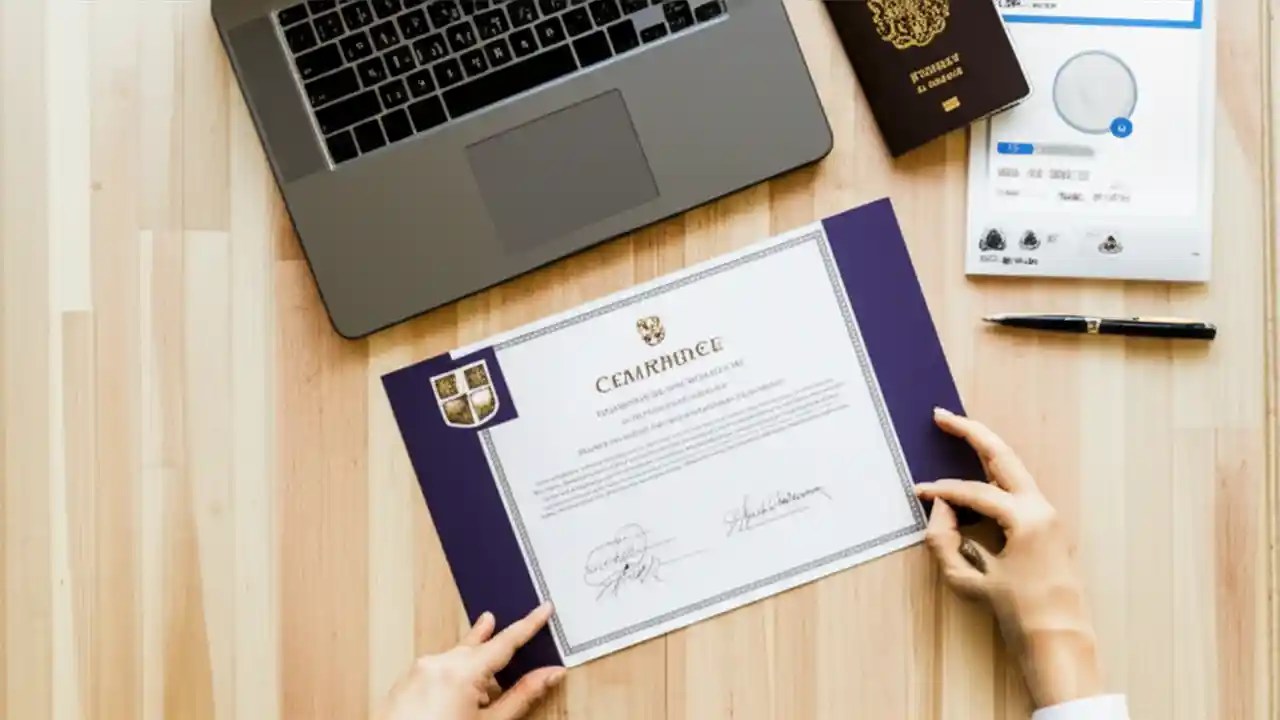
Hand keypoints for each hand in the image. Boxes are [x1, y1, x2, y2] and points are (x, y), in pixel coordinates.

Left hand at [376, 603, 564, 719]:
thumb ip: (522, 696)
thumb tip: (550, 674)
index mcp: (463, 671)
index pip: (506, 641)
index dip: (529, 624)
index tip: (543, 609)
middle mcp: (438, 663)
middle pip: (477, 646)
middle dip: (493, 644)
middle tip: (505, 627)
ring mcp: (417, 672)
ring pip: (454, 659)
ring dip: (471, 670)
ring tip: (481, 689)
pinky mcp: (404, 683)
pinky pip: (435, 671)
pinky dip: (450, 680)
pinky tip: (453, 703)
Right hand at [915, 408, 1103, 708]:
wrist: (1058, 638)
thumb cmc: (1017, 612)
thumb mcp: (968, 579)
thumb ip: (944, 540)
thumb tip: (940, 510)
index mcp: (1026, 518)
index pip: (974, 492)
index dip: (942, 490)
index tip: (918, 491)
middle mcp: (1041, 507)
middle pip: (1003, 456)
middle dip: (972, 432)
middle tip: (942, 416)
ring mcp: (1048, 514)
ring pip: (1013, 467)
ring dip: (985, 449)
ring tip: (958, 433)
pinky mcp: (1046, 525)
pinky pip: (1016, 489)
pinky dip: (993, 476)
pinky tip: (974, 475)